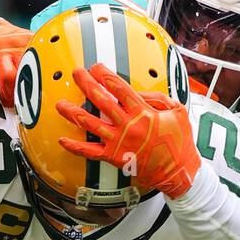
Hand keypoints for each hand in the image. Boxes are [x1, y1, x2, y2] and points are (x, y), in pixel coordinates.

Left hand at [56, 63, 200, 198]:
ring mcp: (119, 142)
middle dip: (87, 85)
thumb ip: (158, 98)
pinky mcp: (114, 158)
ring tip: (60, 104)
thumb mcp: (176, 112)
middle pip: (101, 100)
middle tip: (77, 74)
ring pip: (91, 124)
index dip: (105, 75)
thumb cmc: (179, 142)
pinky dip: (75, 147)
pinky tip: (63, 140)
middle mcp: (127, 126)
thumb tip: (140, 91)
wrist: (178, 172)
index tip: (96, 67)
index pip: (119, 88)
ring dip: (73, 113)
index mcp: (142, 112)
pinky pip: (90, 152)